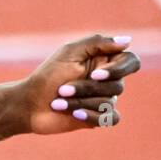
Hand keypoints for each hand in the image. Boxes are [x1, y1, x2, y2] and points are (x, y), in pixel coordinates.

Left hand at [10, 34, 140, 134]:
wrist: (29, 104)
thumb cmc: (47, 76)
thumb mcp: (69, 52)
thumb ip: (97, 43)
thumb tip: (128, 41)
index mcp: (104, 61)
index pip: (130, 62)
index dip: (118, 69)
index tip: (96, 74)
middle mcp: (108, 80)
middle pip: (117, 85)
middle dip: (86, 88)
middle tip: (61, 89)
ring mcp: (104, 99)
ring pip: (109, 102)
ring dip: (80, 101)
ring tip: (58, 102)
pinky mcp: (99, 118)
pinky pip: (111, 118)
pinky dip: (92, 116)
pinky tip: (75, 114)